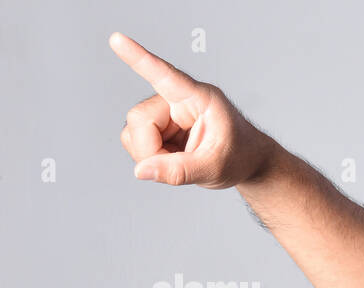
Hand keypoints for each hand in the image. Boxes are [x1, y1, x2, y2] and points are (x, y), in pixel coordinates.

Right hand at [110, 31, 273, 187]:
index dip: (139, 58)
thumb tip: (140, 170)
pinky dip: (149, 157)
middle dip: (150, 148)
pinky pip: (134, 141)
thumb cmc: (238, 157)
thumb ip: (179, 171)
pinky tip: (172, 158)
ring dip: (150, 154)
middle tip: (178, 164)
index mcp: (200, 98)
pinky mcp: (157, 125)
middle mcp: (178, 99)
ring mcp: (165, 112)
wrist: (246, 162)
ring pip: (133, 131)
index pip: (166, 75)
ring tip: (181, 161)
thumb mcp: (214, 169)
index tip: (117, 39)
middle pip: (140, 118)